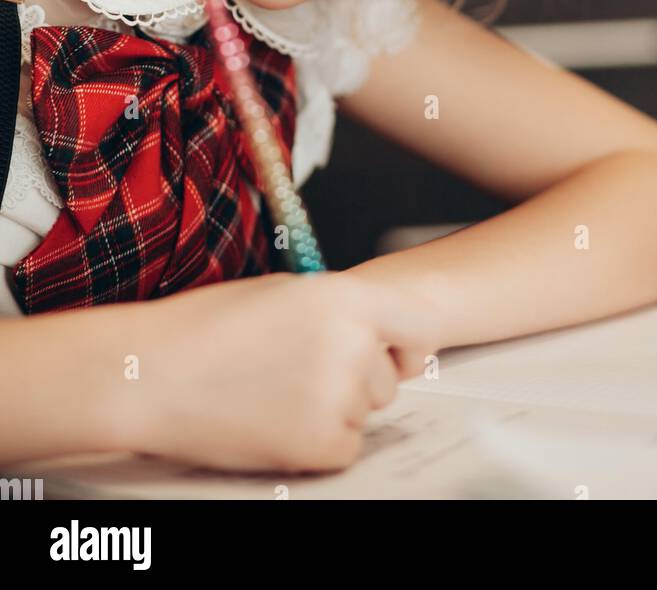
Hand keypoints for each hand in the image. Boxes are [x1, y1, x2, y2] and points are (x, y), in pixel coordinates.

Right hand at [112, 271, 439, 473]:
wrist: (153, 373)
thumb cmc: (207, 328)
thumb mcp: (285, 291)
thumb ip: (337, 308)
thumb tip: (373, 332)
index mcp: (346, 298)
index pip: (418, 325)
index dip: (408, 344)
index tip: (397, 355)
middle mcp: (353, 343)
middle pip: (386, 377)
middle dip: (354, 379)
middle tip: (295, 372)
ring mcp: (339, 394)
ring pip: (364, 412)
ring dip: (333, 409)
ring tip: (276, 391)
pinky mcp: (322, 443)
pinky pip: (345, 448)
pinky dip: (317, 444)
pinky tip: (274, 420)